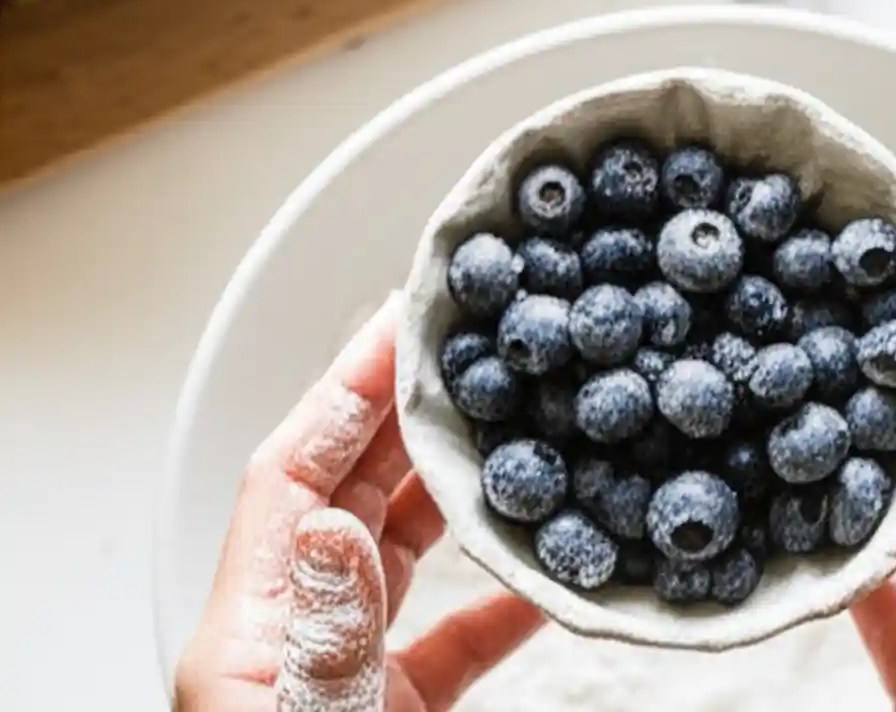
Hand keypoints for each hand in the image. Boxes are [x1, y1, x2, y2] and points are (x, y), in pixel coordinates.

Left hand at [175, 292, 543, 710]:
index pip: (290, 475)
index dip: (341, 391)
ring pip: (399, 549)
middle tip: (460, 353)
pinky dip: (498, 602)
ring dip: (450, 492)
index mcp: (250, 630)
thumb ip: (324, 630)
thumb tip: (335, 527)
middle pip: (348, 490)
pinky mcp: (394, 704)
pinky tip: (539, 578)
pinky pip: (451, 634)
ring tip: (505, 436)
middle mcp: (295, 629)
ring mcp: (346, 663)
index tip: (395, 327)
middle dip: (402, 414)